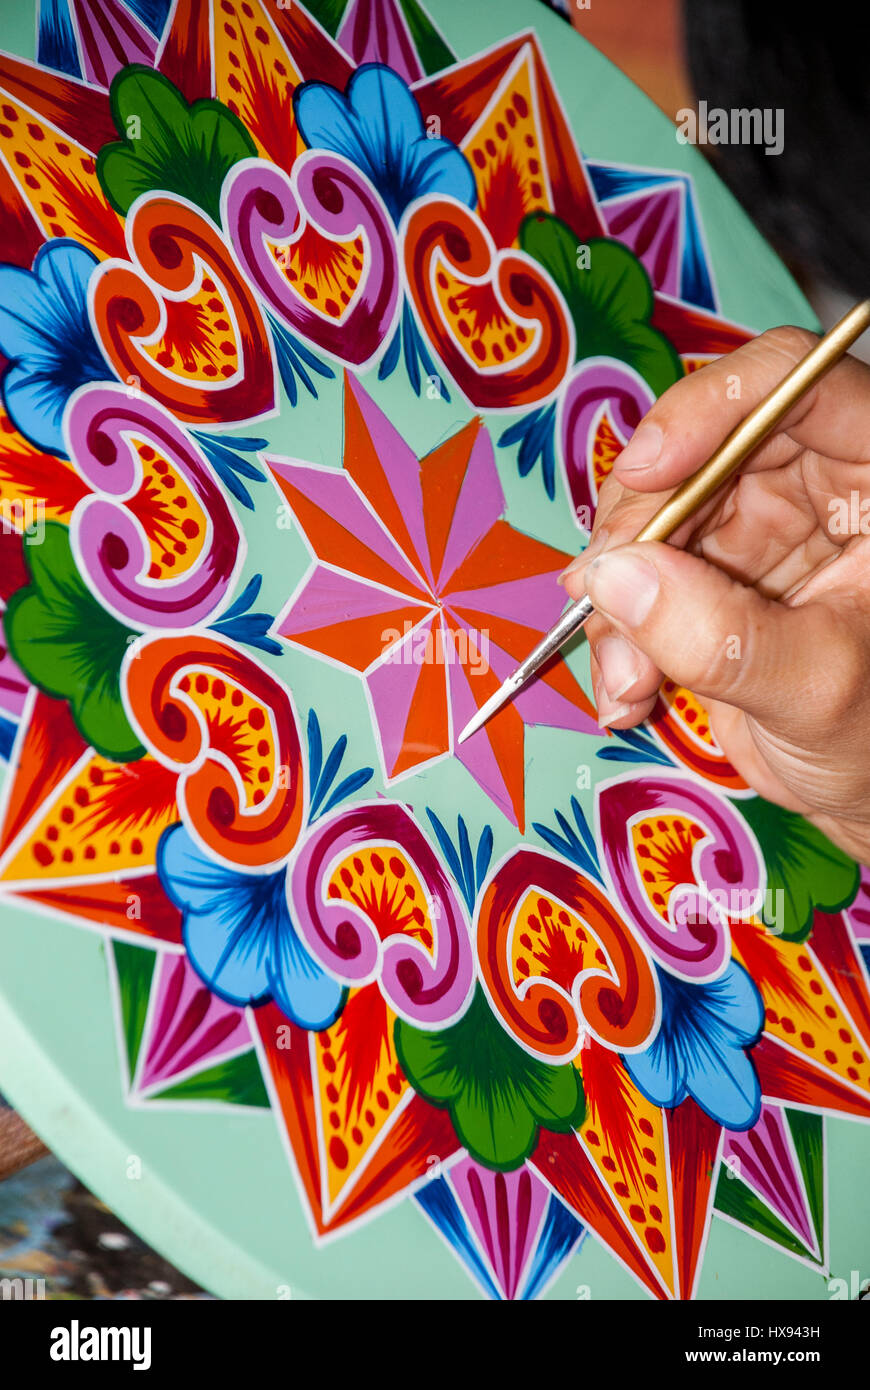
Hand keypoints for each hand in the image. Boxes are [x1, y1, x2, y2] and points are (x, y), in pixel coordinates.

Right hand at [561, 326, 869, 862]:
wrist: (862, 788)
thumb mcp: (816, 686)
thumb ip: (721, 636)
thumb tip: (614, 578)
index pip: (792, 383)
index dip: (711, 408)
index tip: (648, 472)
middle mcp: (809, 481)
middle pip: (697, 448)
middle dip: (638, 530)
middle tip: (606, 600)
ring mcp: (753, 525)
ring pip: (651, 515)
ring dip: (616, 597)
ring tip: (628, 680)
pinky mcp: (705, 572)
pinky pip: (634, 573)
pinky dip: (615, 631)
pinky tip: (628, 690)